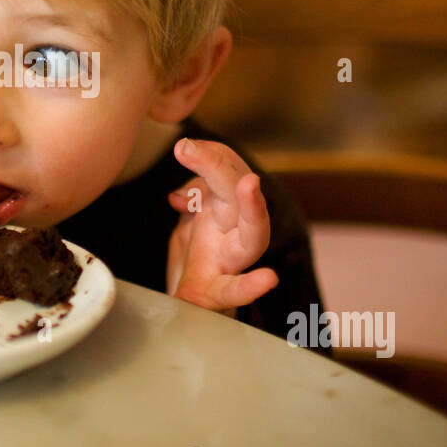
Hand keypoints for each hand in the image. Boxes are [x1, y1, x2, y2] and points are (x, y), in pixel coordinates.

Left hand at [166, 137, 278, 317]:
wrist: (197, 303)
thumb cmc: (200, 258)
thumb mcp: (191, 221)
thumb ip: (194, 199)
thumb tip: (179, 195)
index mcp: (223, 210)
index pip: (226, 171)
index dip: (213, 153)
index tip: (184, 144)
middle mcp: (232, 231)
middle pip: (234, 192)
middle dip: (218, 167)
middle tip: (188, 149)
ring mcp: (229, 261)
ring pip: (250, 236)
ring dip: (251, 210)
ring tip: (249, 184)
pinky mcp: (217, 294)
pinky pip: (235, 290)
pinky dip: (250, 286)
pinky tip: (267, 279)